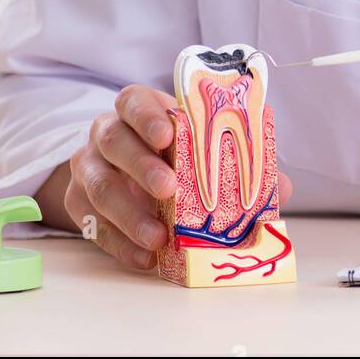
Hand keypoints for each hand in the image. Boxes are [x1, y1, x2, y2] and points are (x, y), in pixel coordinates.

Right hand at [63, 84, 293, 270]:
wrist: (121, 174)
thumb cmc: (173, 154)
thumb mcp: (201, 149)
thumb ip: (237, 162)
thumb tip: (281, 188)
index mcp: (137, 110)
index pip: (133, 101)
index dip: (148, 115)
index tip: (168, 134)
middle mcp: (106, 134)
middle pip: (113, 140)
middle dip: (142, 165)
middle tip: (170, 189)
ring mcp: (87, 168)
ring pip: (98, 185)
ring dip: (129, 214)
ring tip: (159, 237)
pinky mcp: (78, 203)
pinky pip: (93, 225)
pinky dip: (121, 244)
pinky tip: (146, 258)